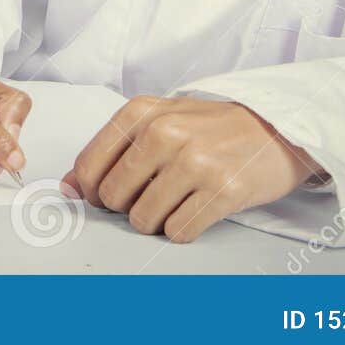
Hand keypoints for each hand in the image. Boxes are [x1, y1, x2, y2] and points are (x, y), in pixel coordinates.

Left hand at [62, 96, 324, 242]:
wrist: (276, 129)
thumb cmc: (212, 127)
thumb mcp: (158, 121)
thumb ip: (111, 150)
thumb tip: (67, 186)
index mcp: (141, 112)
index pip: (88, 167)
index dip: (92, 191)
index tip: (106, 195)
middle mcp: (164, 132)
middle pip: (113, 198)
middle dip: (127, 206)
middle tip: (154, 194)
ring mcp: (194, 161)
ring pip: (143, 219)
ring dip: (156, 220)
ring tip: (178, 200)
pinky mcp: (222, 190)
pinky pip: (178, 232)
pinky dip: (183, 230)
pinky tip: (197, 209)